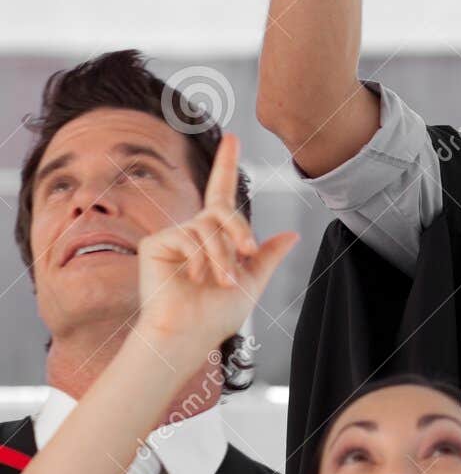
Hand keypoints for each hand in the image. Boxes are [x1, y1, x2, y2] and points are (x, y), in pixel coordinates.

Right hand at [135, 135, 297, 363]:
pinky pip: (189, 237)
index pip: (222, 196)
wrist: (187, 336)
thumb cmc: (216, 316)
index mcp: (215, 239)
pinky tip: (194, 280)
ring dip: (223, 257)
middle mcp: (193, 232)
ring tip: (222, 281)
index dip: (226, 166)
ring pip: (209, 227)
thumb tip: (292, 234)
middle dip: (240, 231)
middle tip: (246, 254)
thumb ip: (267, 257)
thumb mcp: (252, 283)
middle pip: (223, 210)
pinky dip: (200, 260)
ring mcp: (173, 237)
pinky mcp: (156, 243)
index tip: (233, 137)